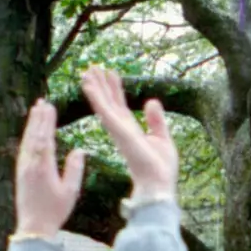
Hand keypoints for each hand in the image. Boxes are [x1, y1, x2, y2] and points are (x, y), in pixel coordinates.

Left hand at [15, 100, 83, 238]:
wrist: (34, 226)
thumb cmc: (55, 211)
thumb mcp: (71, 191)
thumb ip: (74, 169)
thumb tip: (79, 150)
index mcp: (43, 167)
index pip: (45, 138)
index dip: (47, 121)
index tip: (50, 106)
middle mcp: (30, 164)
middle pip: (33, 136)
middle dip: (38, 118)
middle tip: (41, 102)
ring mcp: (23, 167)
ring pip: (26, 141)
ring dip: (31, 125)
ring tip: (35, 111)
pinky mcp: (20, 172)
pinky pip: (24, 149)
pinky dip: (28, 137)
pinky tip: (31, 132)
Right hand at [80, 66, 176, 202]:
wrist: (159, 183)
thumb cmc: (161, 167)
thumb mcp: (162, 138)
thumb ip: (156, 120)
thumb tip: (152, 101)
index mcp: (131, 130)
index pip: (120, 106)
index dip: (115, 89)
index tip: (110, 73)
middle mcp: (121, 128)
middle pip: (109, 102)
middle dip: (101, 85)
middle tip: (92, 67)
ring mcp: (118, 130)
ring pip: (103, 104)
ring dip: (95, 87)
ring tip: (87, 71)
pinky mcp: (118, 132)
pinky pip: (105, 111)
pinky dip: (97, 97)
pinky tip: (89, 85)